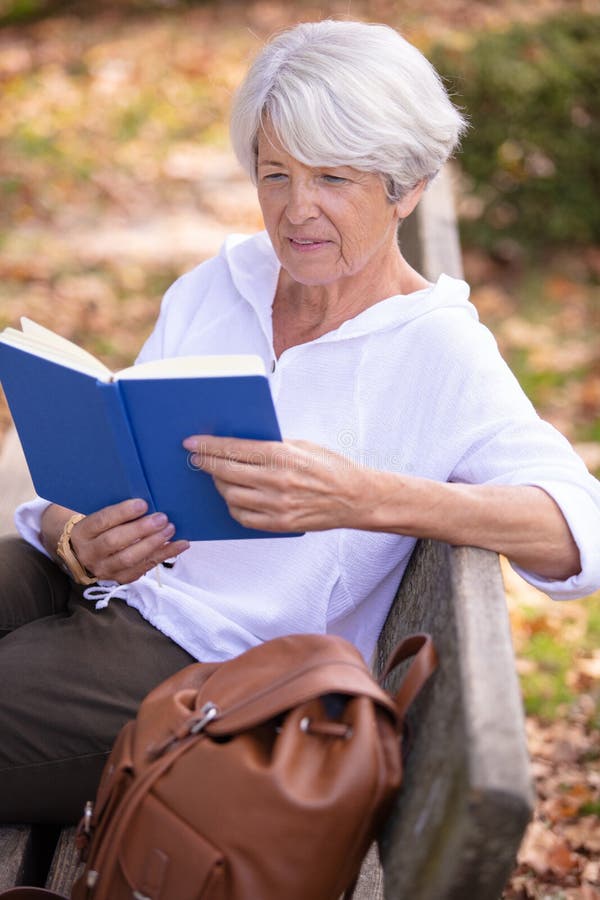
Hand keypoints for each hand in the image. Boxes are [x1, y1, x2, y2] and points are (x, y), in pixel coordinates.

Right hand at [54, 499, 188, 583]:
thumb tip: (146, 499)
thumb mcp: (98, 515)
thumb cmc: (98, 528)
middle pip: (114, 542)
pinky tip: (180, 544)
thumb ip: (116, 510)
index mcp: (82, 532)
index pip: (102, 521)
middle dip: (141, 529)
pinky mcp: (120, 579)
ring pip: (129, 559)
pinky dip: (164, 555)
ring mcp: (104, 569)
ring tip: (171, 530)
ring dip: (153, 544)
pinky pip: (144, 568)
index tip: (143, 504)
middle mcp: (90, 553)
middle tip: (162, 518)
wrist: (84, 553)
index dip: (123, 512)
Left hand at [182, 435, 373, 532]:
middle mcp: (278, 481)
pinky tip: (233, 497)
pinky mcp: (280, 524)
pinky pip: (244, 517)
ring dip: (219, 485)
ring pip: (231, 495)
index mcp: (283, 456)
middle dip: (206, 464)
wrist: (357, 498)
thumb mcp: (303, 446)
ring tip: (217, 478)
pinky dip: (234, 506)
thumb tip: (237, 444)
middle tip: (195, 459)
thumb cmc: (331, 467)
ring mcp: (278, 506)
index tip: (191, 443)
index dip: (209, 445)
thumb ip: (272, 446)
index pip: (235, 449)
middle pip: (227, 472)